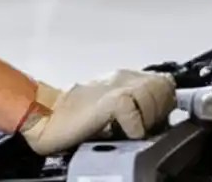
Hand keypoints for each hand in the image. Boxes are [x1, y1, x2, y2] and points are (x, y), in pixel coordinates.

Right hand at [19, 69, 176, 155]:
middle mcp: (124, 77)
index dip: (164, 103)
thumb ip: (135, 106)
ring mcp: (117, 86)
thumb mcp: (111, 107)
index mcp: (126, 78)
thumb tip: (159, 121)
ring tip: (132, 131)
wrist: (46, 117)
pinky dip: (134, 128)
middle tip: (144, 128)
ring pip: (153, 97)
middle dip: (160, 111)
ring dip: (147, 120)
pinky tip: (124, 133)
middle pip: (164, 89)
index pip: (165, 83)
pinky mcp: (110, 100)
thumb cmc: (75, 117)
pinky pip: (135, 113)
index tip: (156, 122)